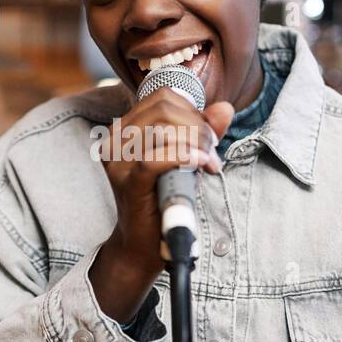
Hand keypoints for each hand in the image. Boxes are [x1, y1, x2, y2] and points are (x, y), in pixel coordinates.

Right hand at [97, 88, 234, 279]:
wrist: (143, 244)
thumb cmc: (162, 199)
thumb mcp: (185, 158)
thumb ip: (202, 131)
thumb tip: (225, 108)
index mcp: (126, 129)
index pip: (162, 97)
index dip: (192, 110)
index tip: (207, 135)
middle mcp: (116, 140)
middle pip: (164, 109)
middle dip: (198, 127)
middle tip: (212, 152)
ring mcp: (118, 162)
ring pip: (161, 130)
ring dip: (195, 142)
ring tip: (208, 163)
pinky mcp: (128, 184)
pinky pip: (153, 160)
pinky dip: (181, 157)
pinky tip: (199, 164)